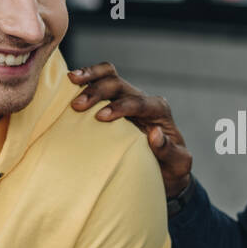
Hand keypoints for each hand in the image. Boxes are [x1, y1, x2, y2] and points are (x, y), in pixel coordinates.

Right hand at [67, 62, 192, 198]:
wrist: (164, 170)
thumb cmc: (172, 168)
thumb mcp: (178, 164)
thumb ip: (169, 151)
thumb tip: (155, 133)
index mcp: (159, 110)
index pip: (139, 102)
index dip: (120, 107)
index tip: (101, 117)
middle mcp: (142, 100)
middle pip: (119, 84)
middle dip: (98, 91)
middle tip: (77, 105)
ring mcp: (126, 99)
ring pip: (109, 77)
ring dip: (89, 78)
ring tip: (71, 80)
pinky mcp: (113, 103)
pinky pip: (99, 84)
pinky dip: (85, 82)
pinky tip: (68, 84)